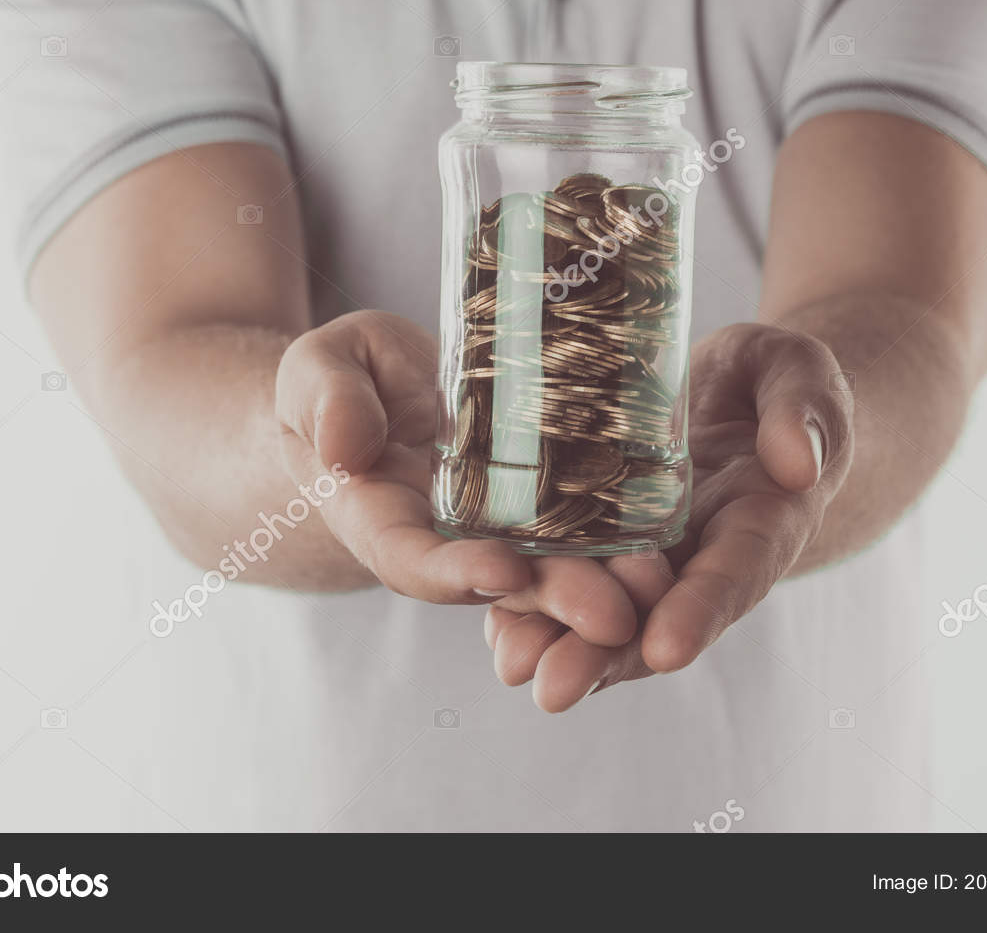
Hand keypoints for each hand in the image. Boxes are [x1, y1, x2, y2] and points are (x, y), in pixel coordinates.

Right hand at [276, 310, 641, 646]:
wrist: (369, 392)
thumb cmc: (336, 380)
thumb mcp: (320, 369)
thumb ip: (329, 400)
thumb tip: (344, 448)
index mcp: (378, 518)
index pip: (412, 559)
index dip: (456, 571)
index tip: (506, 570)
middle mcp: (440, 540)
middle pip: (496, 581)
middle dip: (555, 601)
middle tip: (615, 617)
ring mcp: (490, 529)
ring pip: (547, 567)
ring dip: (600, 585)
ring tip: (656, 590)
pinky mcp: (532, 505)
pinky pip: (574, 530)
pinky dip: (615, 545)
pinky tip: (666, 546)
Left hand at [484, 322, 853, 709]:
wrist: (741, 391)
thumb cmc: (780, 380)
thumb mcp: (797, 373)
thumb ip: (802, 410)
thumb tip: (798, 464)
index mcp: (762, 521)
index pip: (735, 572)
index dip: (701, 611)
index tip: (666, 649)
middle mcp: (704, 553)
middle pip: (658, 614)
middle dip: (607, 654)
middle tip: (555, 687)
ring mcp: (655, 550)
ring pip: (608, 607)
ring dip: (559, 640)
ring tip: (510, 665)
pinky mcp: (612, 532)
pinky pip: (575, 573)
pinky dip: (536, 602)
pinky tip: (494, 626)